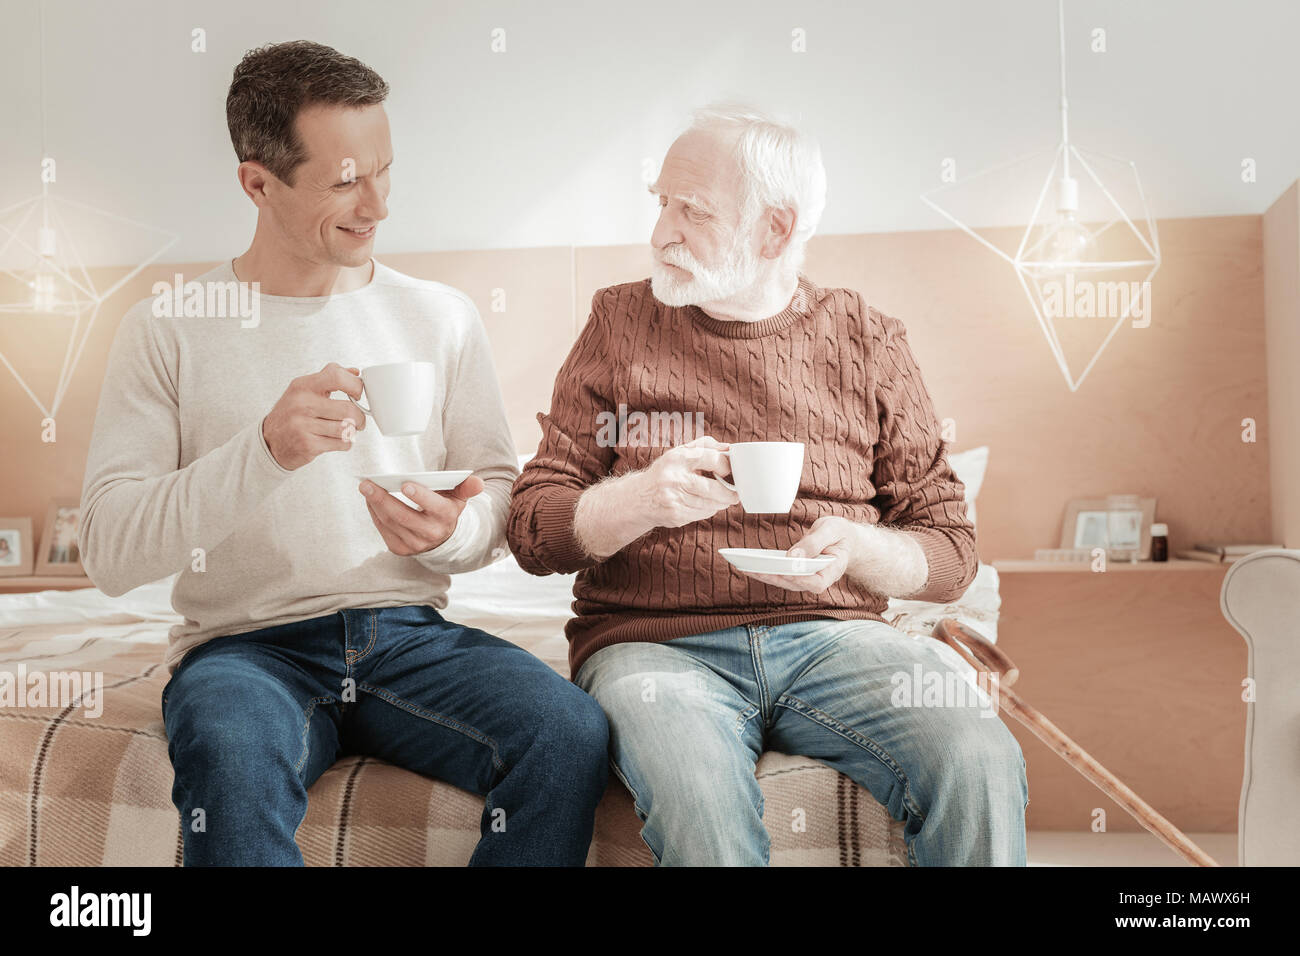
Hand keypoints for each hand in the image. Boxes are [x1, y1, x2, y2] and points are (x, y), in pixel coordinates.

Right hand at [262, 362, 366, 469]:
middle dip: (360, 417)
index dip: (355, 385)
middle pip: (348, 409)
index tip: (358, 394)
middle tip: (358, 420)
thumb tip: (355, 372)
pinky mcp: (308, 445)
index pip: (336, 376)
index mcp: (303, 386)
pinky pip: (342, 443)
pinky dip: (345, 443)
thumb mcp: (305, 389)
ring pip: (347, 428)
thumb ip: (330, 378)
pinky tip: (335, 440)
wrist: (271, 441)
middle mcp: (302, 404)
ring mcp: (303, 425)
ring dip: (351, 432)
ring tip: (343, 430)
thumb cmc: (293, 413)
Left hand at [360, 475, 484, 555]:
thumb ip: (467, 487)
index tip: (405, 484)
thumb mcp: (459, 497)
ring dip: (375, 504)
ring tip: (366, 488)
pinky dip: (374, 513)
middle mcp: (431, 534)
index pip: (434, 507)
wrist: (442, 537)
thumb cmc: (446, 508)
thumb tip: (478, 482)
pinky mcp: (400, 549)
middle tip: (368, 484)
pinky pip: (383, 530)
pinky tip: (370, 499)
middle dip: (384, 499)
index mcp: (446, 518)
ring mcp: (414, 544)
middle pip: (404, 517)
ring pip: (390, 523)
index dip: (421, 496)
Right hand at [632, 435, 739, 528]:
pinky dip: (708, 511)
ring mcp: (674, 498)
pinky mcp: (676, 515)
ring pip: (710, 504)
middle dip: (729, 493)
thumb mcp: (679, 453)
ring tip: (721, 499)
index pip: (712, 459)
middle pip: (714, 488)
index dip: (726, 466)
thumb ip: (704, 446)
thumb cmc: (665, 473)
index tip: (730, 471)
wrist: (639, 498)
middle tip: (735, 494)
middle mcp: (674, 478)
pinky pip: (702, 514)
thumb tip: (728, 448)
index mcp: (677, 458)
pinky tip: (704, 505)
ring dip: (720, 503)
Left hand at [741, 515, 862, 593]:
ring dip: (765, 575)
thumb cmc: (839, 533)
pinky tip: (750, 563)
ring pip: (784, 582)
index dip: (800, 579)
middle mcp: (818, 579)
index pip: (816, 583)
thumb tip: (792, 556)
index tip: (787, 570)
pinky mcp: (796, 573)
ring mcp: (806, 578)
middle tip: (754, 568)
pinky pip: (780, 575)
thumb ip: (814, 543)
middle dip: (774, 576)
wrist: (844, 539)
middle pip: (794, 584)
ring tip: (745, 566)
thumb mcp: (831, 530)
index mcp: (832, 571)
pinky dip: (765, 570)